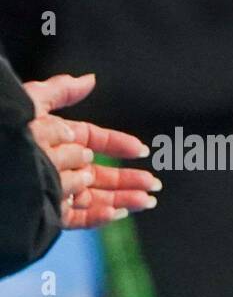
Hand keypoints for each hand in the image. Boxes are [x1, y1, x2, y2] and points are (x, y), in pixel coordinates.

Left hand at [23, 73, 160, 228]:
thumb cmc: (9, 130)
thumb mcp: (33, 102)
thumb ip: (62, 91)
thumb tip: (91, 79)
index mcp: (59, 140)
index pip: (96, 142)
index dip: (119, 144)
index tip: (141, 149)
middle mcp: (61, 166)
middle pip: (102, 175)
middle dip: (130, 179)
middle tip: (154, 184)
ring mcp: (57, 190)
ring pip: (97, 198)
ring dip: (124, 199)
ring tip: (147, 200)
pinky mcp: (50, 212)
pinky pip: (78, 218)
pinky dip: (99, 216)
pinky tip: (119, 212)